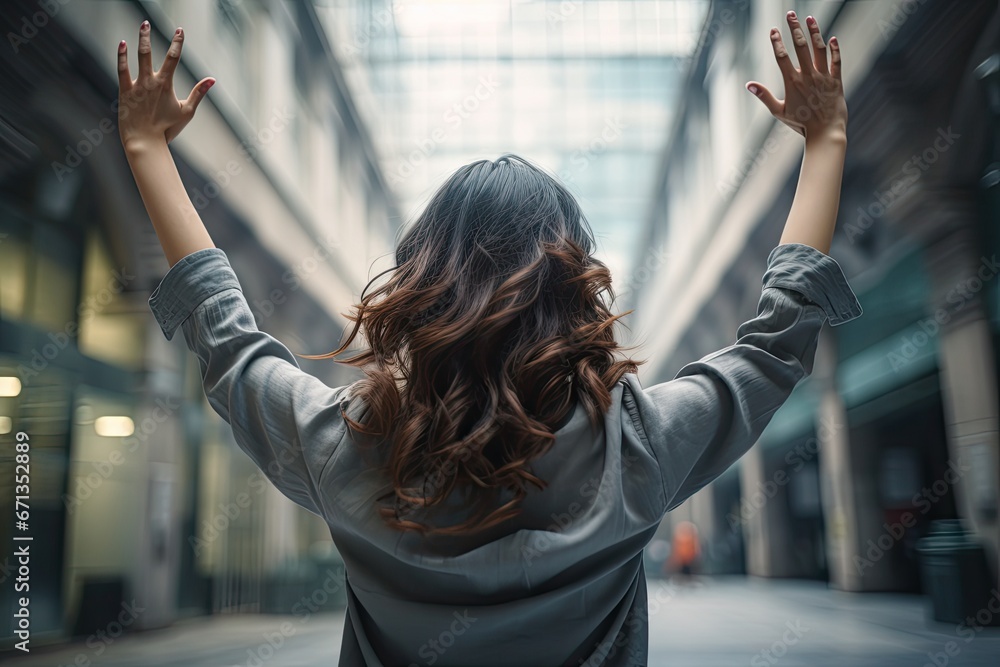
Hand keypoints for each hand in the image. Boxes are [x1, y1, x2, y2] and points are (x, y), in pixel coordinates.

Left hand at [117, 21, 214, 150]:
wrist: (145, 141)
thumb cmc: (167, 128)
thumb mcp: (186, 111)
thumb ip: (199, 93)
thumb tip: (212, 80)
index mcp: (166, 85)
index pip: (173, 58)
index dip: (178, 42)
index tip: (180, 31)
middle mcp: (150, 81)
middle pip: (149, 53)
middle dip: (148, 36)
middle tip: (147, 22)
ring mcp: (136, 85)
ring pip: (136, 57)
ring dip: (138, 41)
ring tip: (141, 27)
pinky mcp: (124, 91)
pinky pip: (122, 69)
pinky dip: (122, 56)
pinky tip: (122, 44)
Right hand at [746, 11, 846, 141]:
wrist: (825, 132)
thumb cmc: (801, 125)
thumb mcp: (779, 112)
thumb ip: (764, 96)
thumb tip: (748, 85)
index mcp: (793, 82)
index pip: (782, 57)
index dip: (777, 42)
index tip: (773, 30)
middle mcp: (808, 76)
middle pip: (800, 47)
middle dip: (794, 29)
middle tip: (791, 14)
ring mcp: (823, 77)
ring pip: (819, 50)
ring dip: (814, 32)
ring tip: (810, 19)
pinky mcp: (836, 81)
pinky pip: (836, 62)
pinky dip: (834, 50)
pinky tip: (831, 39)